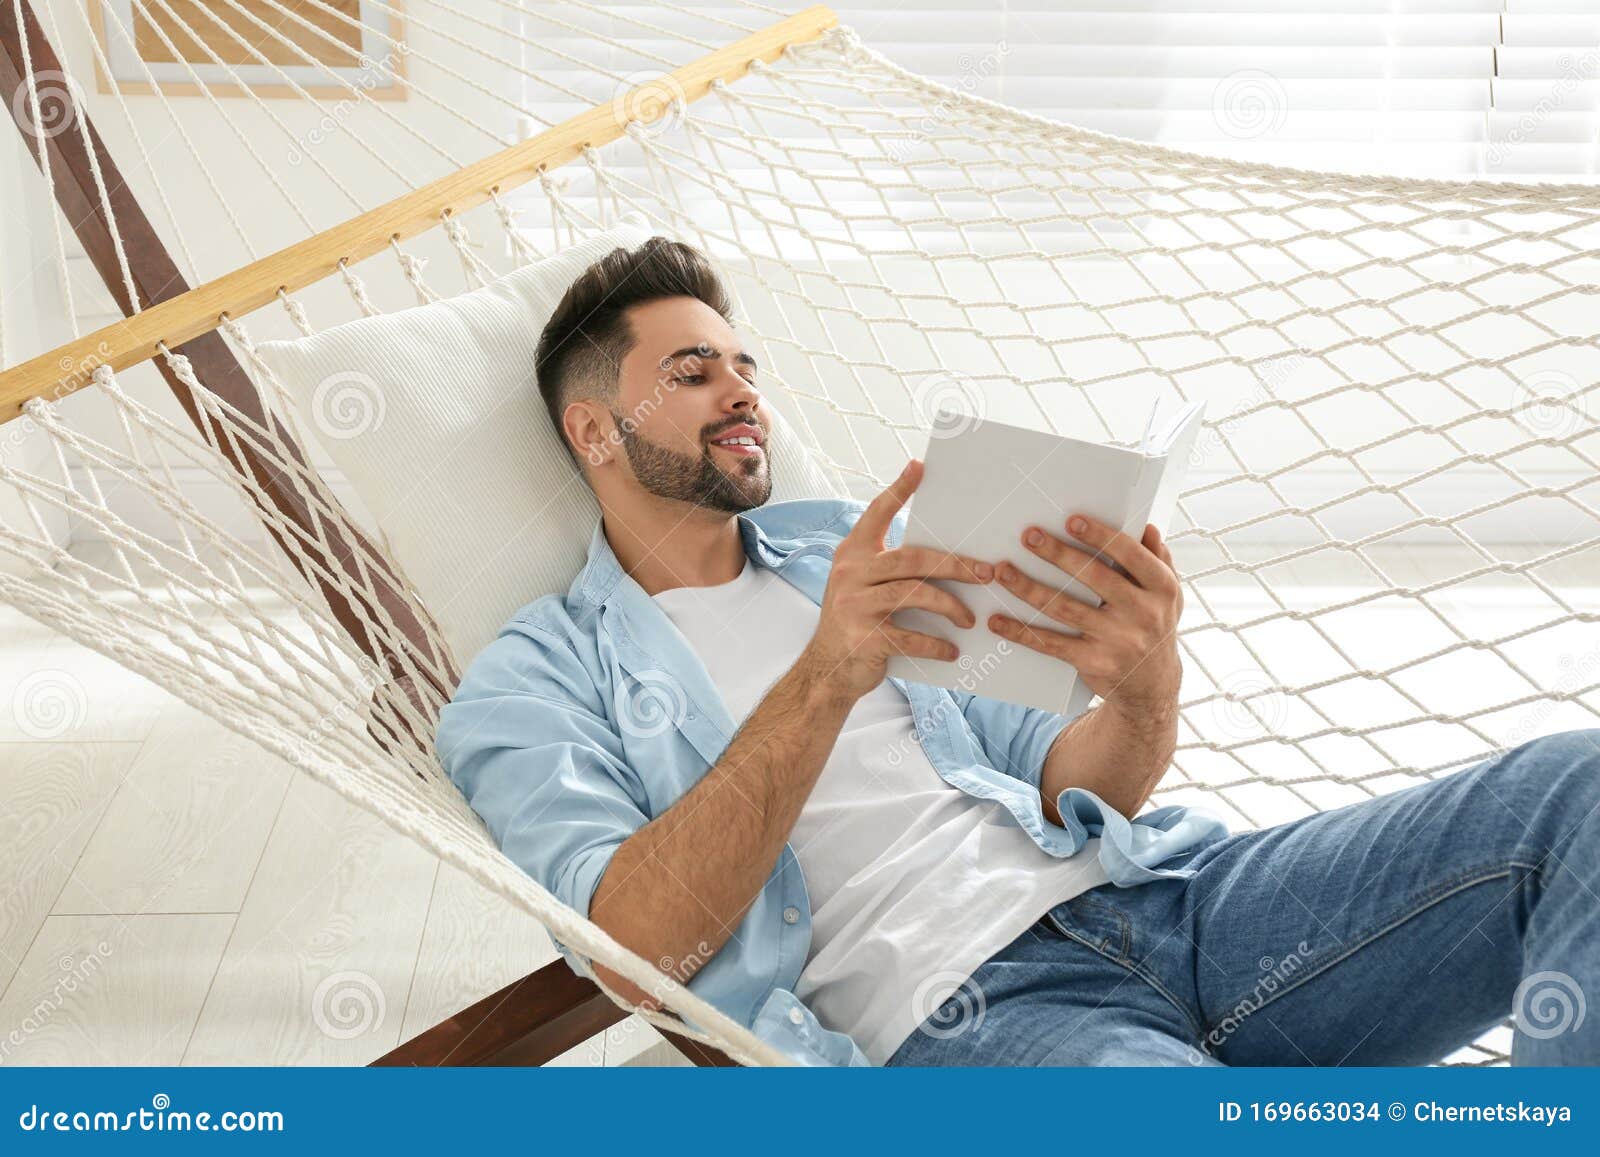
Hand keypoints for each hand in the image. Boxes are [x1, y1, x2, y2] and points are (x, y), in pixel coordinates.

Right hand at [799, 459, 994, 702]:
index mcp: (852, 554)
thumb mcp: (862, 587)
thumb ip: (889, 568)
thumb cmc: (855, 624)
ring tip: (970, 619)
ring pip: (914, 593)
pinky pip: (910, 637)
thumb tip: (944, 558)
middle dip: (956, 565)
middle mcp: (850, 574)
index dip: (899, 490)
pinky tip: (952, 650)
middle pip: (912, 559)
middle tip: (987, 573)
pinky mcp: (865, 638)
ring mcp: (855, 605)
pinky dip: (936, 644)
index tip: (920, 466)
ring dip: (950, 606)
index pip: (877, 513)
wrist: (826, 671)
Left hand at [987, 514, 1181, 717]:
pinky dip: (1021, 631)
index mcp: (1162, 589)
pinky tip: (998, 621)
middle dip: (1058, 554)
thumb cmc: (1154, 627)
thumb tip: (1146, 528)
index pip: (1131, 556)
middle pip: (1094, 577)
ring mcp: (1118, 639)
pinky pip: (1051, 643)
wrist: (1151, 685)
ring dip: (1030, 588)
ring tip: (1003, 571)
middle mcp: (1143, 613)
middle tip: (1030, 536)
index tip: (1071, 521)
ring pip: (1065, 608)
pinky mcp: (1093, 662)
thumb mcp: (1168, 596)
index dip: (1100, 536)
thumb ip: (1158, 561)